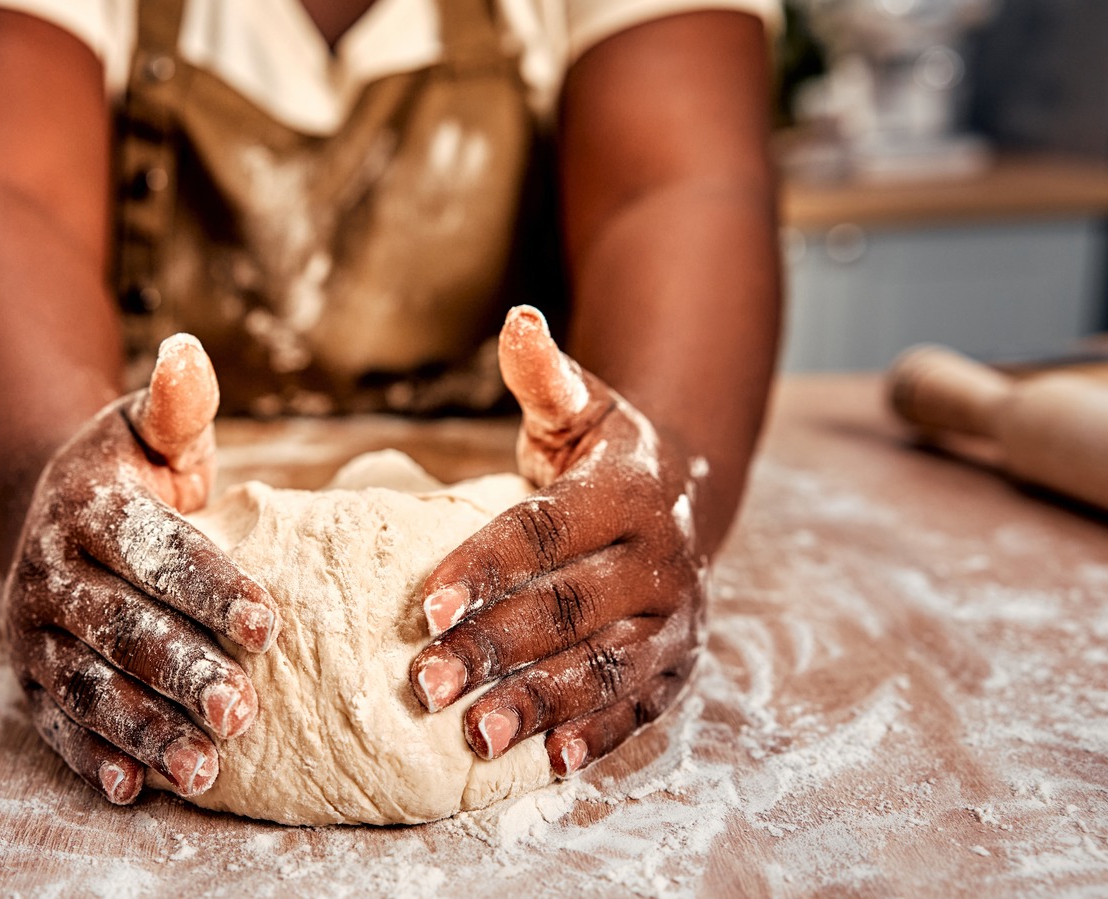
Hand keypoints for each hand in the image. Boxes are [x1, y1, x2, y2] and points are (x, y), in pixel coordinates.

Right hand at [5, 335, 278, 804]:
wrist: (50, 511)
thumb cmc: (130, 473)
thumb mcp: (152, 432)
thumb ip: (177, 405)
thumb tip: (187, 351)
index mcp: (86, 508)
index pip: (153, 551)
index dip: (210, 588)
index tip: (268, 624)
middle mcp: (48, 572)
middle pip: (120, 629)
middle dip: (181, 673)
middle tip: (243, 712)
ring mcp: (33, 632)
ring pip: (88, 686)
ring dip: (143, 730)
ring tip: (203, 768)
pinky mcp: (29, 678)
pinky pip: (57, 724)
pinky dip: (92, 759)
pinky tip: (134, 790)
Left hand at [408, 306, 705, 774]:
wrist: (684, 499)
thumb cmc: (602, 454)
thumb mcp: (578, 408)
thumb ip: (545, 376)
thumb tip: (517, 321)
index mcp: (630, 489)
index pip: (548, 531)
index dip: (487, 567)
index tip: (425, 603)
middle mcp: (662, 556)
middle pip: (571, 608)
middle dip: (496, 647)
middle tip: (424, 681)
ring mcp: (676, 617)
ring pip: (607, 667)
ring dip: (540, 704)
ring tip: (475, 735)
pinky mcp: (678, 664)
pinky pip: (638, 707)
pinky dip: (595, 736)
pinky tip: (545, 762)